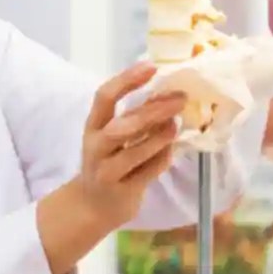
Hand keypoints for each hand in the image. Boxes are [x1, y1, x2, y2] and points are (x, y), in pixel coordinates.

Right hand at [75, 62, 186, 227]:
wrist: (93, 206)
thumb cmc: (108, 161)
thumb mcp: (111, 136)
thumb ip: (133, 117)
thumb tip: (168, 92)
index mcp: (92, 127)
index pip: (104, 97)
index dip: (126, 80)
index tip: (151, 67)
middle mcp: (96, 148)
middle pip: (122, 126)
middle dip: (152, 111)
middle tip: (180, 98)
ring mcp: (107, 172)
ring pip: (135, 152)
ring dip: (160, 136)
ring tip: (177, 124)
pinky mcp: (122, 192)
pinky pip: (147, 173)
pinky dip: (162, 159)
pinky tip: (172, 150)